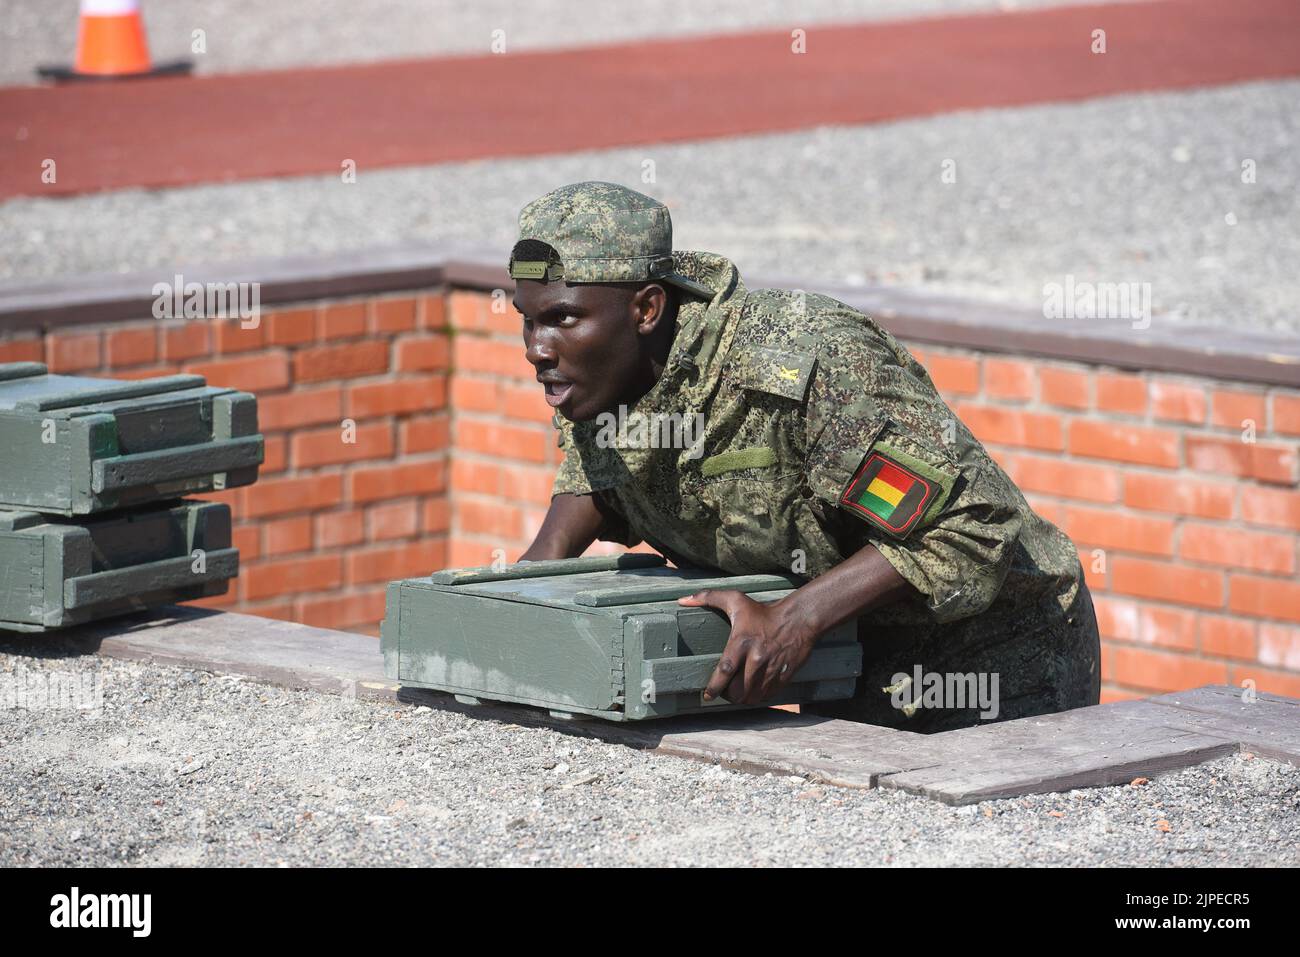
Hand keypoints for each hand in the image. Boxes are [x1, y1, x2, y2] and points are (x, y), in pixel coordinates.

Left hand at [675, 590, 816, 704]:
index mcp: (742, 642)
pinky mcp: (783, 677)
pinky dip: (757, 697)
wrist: (799, 619)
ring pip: (751, 697)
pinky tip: (752, 690)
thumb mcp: (736, 599)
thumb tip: (683, 600)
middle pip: (737, 690)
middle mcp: (756, 658)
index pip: (724, 670)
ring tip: (736, 693)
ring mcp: (771, 669)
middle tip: (723, 692)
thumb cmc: (764, 611)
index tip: (707, 695)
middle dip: (727, 696)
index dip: (714, 687)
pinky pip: (766, 696)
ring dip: (742, 699)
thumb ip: (708, 597)